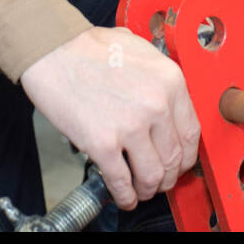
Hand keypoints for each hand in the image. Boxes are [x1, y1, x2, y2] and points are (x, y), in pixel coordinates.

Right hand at [21, 26, 199, 209]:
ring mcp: (131, 126)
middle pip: (174, 158)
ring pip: (152, 175)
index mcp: (170, 80)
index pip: (191, 133)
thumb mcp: (139, 50)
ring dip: (148, 189)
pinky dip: (125, 196)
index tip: (179, 162)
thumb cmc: (88, 47)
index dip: (186, 156)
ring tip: (141, 190)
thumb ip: (157, 77)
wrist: (52, 50)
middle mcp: (156, 104)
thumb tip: (164, 99)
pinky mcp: (103, 143)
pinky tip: (123, 196)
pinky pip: (122, 181)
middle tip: (160, 180)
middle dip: (168, 176)